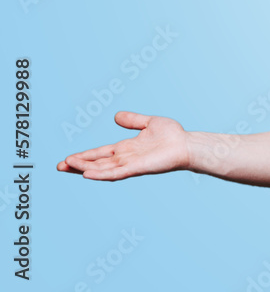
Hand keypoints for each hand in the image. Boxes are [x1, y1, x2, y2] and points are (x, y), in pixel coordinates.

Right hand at [56, 111, 189, 180]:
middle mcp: (125, 158)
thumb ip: (133, 120)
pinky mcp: (138, 168)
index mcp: (126, 148)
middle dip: (79, 164)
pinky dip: (102, 174)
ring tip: (68, 166)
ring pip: (103, 168)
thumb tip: (116, 116)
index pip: (100, 153)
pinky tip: (87, 174)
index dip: (84, 156)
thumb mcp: (149, 122)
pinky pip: (116, 173)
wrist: (187, 144)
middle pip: (97, 163)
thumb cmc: (172, 135)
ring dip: (85, 168)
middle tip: (60, 166)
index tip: (68, 158)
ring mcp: (130, 164)